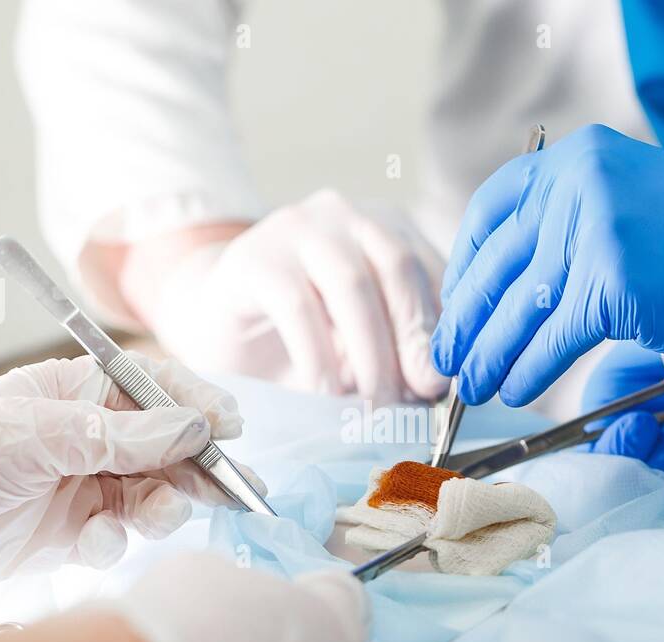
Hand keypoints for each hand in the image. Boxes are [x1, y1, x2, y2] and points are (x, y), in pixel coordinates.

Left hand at [0, 353, 260, 621]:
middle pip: (165, 446)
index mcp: (75, 391)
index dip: (196, 405)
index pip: (154, 388)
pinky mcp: (67, 535)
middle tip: (238, 490)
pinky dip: (116, 542)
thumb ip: (126, 436)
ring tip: (161, 516)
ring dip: (164, 506)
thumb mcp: (45, 434)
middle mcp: (83, 436)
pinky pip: (117, 535)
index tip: (230, 429)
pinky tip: (95, 545)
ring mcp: (78, 485)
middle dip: (200, 467)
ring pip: (149, 493)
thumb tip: (197, 427)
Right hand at [154, 190, 447, 402]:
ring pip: (351, 283)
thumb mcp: (361, 345)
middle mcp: (345, 214)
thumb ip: (399, 353)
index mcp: (385, 228)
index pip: (431, 269)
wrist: (216, 326)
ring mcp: (296, 228)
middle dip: (412, 339)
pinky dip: (318, 356)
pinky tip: (325, 394)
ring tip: (373, 403)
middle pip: (397, 268)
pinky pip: (296, 305)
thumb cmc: (300, 338)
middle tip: (417, 396)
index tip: (446, 381)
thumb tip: (436, 382)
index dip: (445, 327)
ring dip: (370, 352)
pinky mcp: (254, 257)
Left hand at [434, 124, 663, 405]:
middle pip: (498, 265)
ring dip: (489, 354)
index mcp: (577, 158)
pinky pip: (552, 338)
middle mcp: (578, 183)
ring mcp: (595, 230)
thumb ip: (572, 223)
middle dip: (467, 319)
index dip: (466, 264)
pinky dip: (529, 369)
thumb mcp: (629, 200)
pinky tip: (515, 388)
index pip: (493, 211)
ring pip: (520, 308)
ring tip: (473, 384)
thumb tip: (507, 285)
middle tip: (448, 356)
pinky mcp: (613, 281)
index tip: (456, 300)